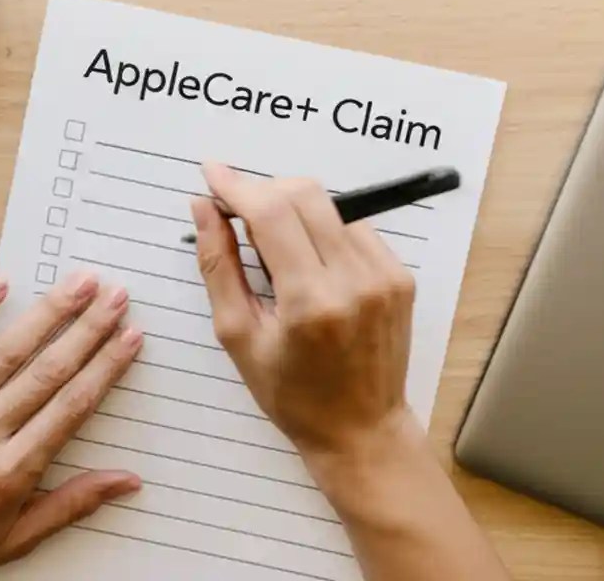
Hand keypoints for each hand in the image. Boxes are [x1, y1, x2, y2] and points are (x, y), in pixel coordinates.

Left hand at [0, 274, 142, 580]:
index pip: (72, 407)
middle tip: (115, 296)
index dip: (106, 367)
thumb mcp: (14, 540)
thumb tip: (127, 481)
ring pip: (5, 352)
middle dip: (88, 329)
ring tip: (77, 284)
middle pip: (47, 371)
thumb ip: (72, 504)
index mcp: (11, 473)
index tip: (130, 337)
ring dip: (47, 313)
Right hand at [190, 163, 415, 458]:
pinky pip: (354, 228)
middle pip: (304, 195)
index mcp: (310, 302)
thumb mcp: (239, 336)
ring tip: (273, 248)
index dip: (237, 186)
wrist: (361, 430)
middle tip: (236, 211)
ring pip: (330, 206)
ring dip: (293, 210)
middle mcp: (355, 281)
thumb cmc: (293, 394)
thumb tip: (203, 209)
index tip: (212, 173)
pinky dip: (323, 231)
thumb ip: (218, 266)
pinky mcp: (400, 276)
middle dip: (263, 191)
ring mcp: (384, 275)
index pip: (271, 214)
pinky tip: (309, 263)